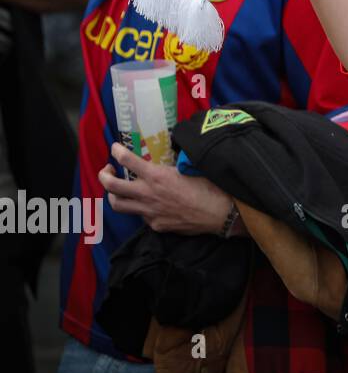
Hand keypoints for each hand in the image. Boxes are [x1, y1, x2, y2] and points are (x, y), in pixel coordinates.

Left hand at [99, 143, 233, 234]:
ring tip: (117, 189)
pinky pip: (140, 215)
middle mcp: (148, 194)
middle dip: (104, 175)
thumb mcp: (188, 168)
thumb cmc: (208, 187)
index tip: (115, 148)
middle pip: (111, 186)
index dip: (117, 151)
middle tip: (108, 170)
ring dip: (113, 194)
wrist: (218, 213)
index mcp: (157, 176)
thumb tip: (167, 158)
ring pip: (118, 205)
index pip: (127, 160)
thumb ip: (172, 165)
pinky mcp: (155, 225)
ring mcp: (149, 212)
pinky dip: (139, 207)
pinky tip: (149, 203)